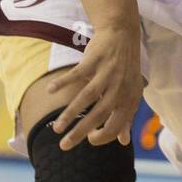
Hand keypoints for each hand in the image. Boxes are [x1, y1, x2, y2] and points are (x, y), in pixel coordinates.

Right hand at [47, 20, 141, 150]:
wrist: (123, 35)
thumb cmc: (125, 69)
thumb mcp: (131, 92)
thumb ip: (127, 117)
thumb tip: (124, 142)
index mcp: (130, 98)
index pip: (116, 125)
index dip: (102, 137)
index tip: (88, 139)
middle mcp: (120, 87)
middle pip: (99, 115)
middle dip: (80, 133)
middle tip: (64, 146)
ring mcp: (107, 73)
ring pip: (87, 97)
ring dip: (70, 114)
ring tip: (56, 128)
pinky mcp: (95, 60)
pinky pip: (76, 73)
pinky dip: (62, 82)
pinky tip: (49, 91)